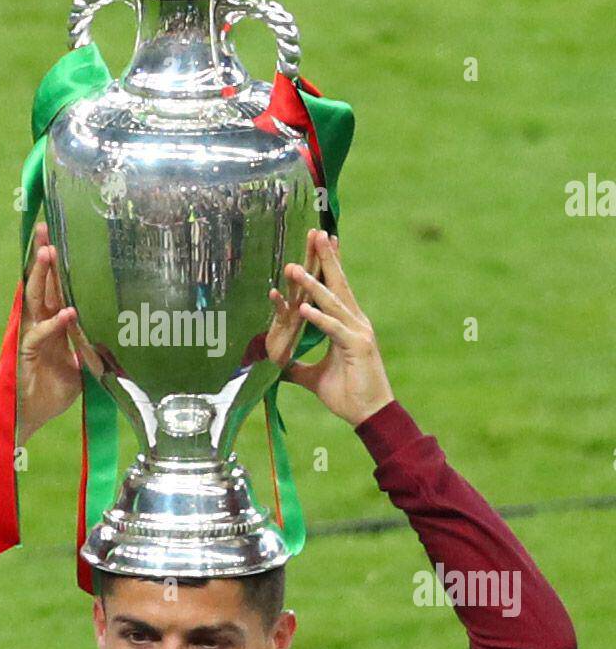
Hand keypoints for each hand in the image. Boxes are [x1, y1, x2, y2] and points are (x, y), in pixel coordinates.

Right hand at [0, 222, 84, 438]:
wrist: (30, 417)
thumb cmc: (53, 391)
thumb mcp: (82, 367)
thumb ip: (93, 349)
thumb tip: (117, 338)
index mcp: (51, 324)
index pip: (54, 288)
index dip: (57, 265)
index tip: (60, 239)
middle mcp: (38, 324)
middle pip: (41, 284)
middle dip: (43, 257)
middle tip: (47, 229)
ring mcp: (30, 337)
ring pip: (35, 301)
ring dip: (42, 278)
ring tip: (48, 253)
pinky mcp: (25, 354)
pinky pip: (40, 335)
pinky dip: (54, 324)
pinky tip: (68, 313)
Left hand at [270, 229, 394, 426]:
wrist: (370, 415)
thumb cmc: (347, 395)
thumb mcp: (314, 378)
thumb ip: (297, 367)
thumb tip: (278, 366)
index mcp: (348, 324)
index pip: (337, 288)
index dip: (330, 264)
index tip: (323, 240)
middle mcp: (356, 322)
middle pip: (339, 284)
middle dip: (326, 259)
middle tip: (317, 233)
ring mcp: (359, 333)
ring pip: (333, 303)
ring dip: (312, 285)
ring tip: (293, 268)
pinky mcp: (358, 347)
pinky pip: (333, 329)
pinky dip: (318, 318)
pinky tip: (304, 309)